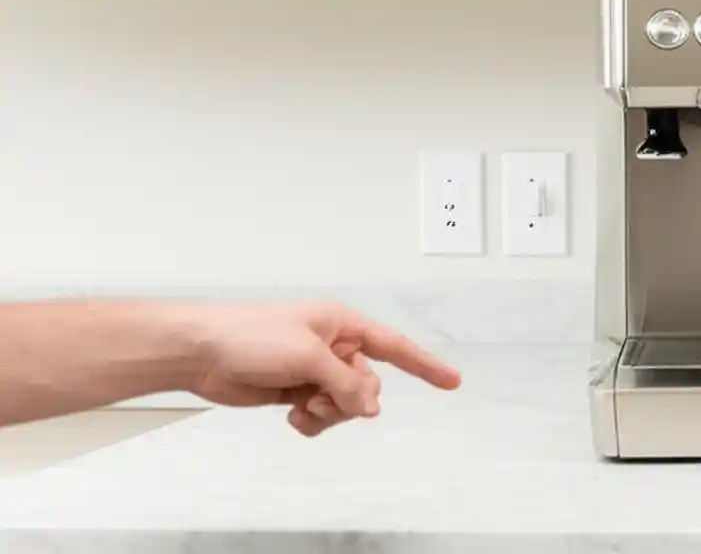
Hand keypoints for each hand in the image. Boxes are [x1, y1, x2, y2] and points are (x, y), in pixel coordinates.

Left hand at [188, 301, 460, 436]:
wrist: (202, 353)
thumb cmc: (251, 336)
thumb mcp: (308, 355)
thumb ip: (346, 383)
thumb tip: (372, 409)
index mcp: (342, 324)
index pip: (395, 346)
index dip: (426, 364)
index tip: (452, 381)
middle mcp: (333, 347)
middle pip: (369, 383)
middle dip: (351, 397)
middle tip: (322, 397)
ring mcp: (315, 371)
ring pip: (347, 404)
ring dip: (329, 412)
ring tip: (303, 406)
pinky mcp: (296, 392)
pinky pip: (323, 416)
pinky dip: (312, 421)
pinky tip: (293, 416)